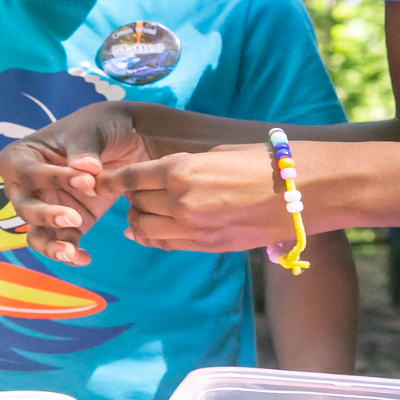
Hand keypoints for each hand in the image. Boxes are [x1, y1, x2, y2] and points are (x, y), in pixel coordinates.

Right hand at [0, 102, 154, 265]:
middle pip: (24, 207)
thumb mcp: (89, 129)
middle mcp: (26, 185)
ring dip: (50, 245)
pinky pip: (60, 243)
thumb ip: (84, 149)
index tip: (87, 180)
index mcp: (21, 155)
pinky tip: (83, 258)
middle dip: (45, 215)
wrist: (124, 140)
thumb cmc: (97, 127)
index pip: (28, 172)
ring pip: (35, 233)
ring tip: (70, 252)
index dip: (53, 179)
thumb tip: (85, 169)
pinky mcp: (64, 223)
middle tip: (75, 217)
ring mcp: (45, 206)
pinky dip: (70, 254)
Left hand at [102, 143, 297, 253]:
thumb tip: (155, 179)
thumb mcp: (214, 155)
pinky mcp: (208, 245)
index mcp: (182, 170)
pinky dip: (152, 236)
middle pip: (136, 202)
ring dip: (139, 217)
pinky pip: (165, 243)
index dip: (113, 179)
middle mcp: (182, 201)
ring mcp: (194, 228)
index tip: (100, 179)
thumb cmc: (260, 160)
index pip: (131, 177)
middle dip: (130, 196)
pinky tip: (148, 228)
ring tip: (142, 209)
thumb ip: (182, 168)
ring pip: (145, 226)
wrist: (300, 189)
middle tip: (131, 189)